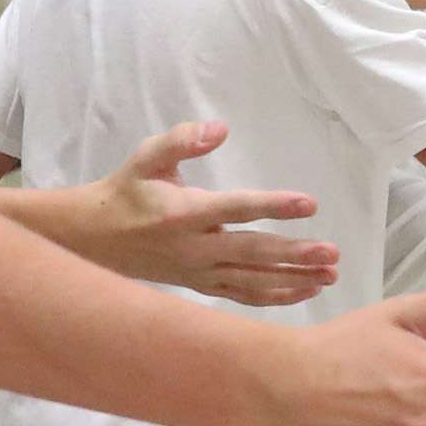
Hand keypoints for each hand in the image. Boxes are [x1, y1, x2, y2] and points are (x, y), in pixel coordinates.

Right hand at [67, 123, 339, 306]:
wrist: (94, 239)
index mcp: (183, 213)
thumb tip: (220, 128)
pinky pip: (243, 295)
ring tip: (330, 274)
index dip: (273, 206)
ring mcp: (199, 272)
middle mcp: (194, 248)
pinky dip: (275, 296)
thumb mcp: (147, 157)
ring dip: (293, 279)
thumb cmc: (127, 191)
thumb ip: (182, 140)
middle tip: (331, 252)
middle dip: (294, 254)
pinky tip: (305, 290)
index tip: (309, 203)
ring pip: (252, 281)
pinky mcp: (202, 286)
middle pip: (252, 253)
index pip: (236, 209)